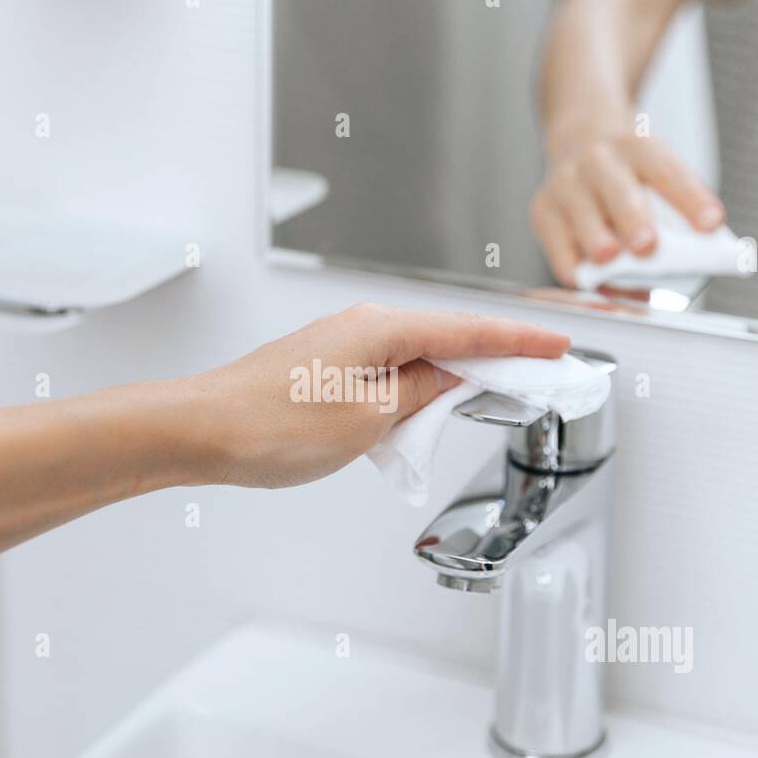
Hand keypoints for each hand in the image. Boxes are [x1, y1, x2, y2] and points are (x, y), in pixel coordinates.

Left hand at [185, 303, 569, 488]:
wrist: (199, 430)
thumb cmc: (270, 424)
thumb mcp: (369, 418)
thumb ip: (421, 395)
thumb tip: (451, 380)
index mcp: (380, 328)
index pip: (469, 330)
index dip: (519, 340)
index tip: (558, 343)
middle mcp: (361, 326)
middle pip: (445, 339)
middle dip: (492, 358)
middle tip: (536, 376)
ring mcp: (340, 347)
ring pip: (414, 360)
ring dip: (449, 382)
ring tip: (485, 404)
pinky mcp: (324, 369)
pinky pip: (386, 374)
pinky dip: (413, 392)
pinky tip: (422, 418)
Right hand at [529, 124, 726, 287]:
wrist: (580, 139)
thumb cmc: (628, 172)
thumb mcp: (654, 171)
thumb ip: (669, 212)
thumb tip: (676, 265)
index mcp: (639, 147)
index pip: (669, 171)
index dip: (691, 199)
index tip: (711, 224)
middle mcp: (599, 160)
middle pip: (618, 190)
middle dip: (632, 218)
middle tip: (646, 245)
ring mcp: (566, 183)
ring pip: (580, 214)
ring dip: (595, 239)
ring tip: (608, 258)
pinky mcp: (542, 209)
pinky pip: (554, 241)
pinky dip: (568, 260)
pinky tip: (581, 276)